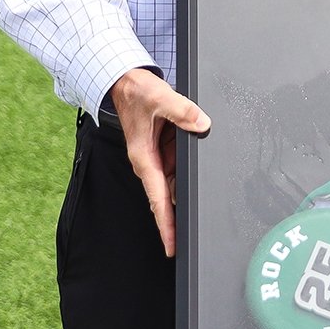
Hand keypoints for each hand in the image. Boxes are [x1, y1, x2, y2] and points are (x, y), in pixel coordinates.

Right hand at [108, 68, 210, 257]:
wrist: (128, 84)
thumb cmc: (138, 93)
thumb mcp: (161, 98)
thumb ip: (183, 110)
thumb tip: (202, 124)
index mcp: (144, 157)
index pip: (157, 198)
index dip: (165, 223)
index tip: (171, 244)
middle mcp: (151, 162)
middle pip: (166, 199)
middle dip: (175, 220)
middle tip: (189, 241)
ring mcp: (159, 157)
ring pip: (175, 184)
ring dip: (185, 198)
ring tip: (198, 219)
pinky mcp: (166, 150)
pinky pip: (179, 169)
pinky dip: (189, 178)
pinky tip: (199, 186)